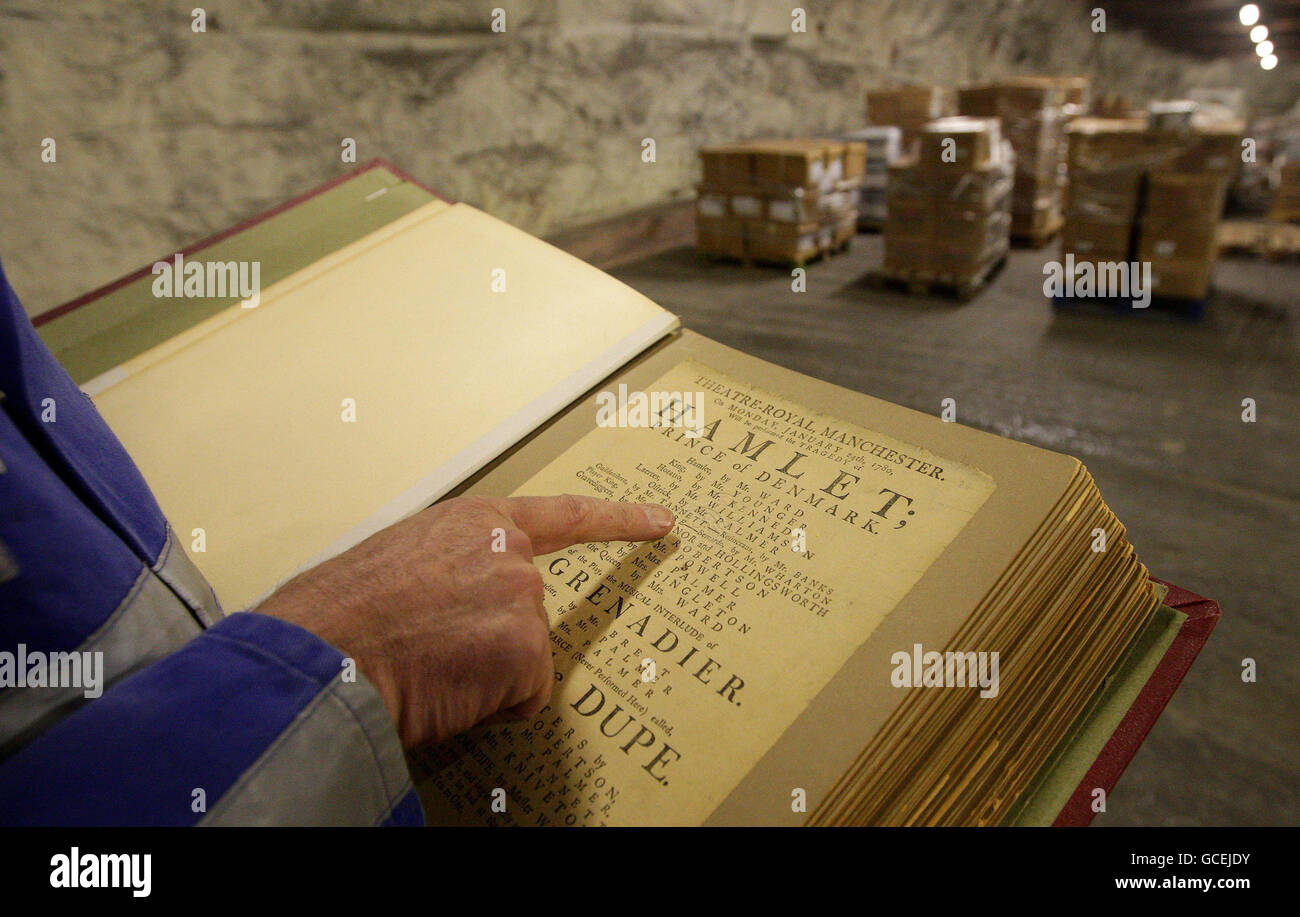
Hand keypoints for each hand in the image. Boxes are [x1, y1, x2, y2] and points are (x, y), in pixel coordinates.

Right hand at [254, 494, 673, 747]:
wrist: (322, 649)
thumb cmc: (340, 612)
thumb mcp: (401, 558)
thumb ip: (453, 566)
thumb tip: (459, 605)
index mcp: (477, 522)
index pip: (564, 517)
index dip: (618, 521)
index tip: (659, 522)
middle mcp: (510, 554)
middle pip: (528, 616)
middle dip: (490, 645)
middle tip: (430, 650)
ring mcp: (522, 600)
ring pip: (522, 661)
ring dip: (483, 676)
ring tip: (426, 665)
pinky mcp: (526, 650)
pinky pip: (522, 697)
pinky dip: (488, 707)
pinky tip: (446, 689)